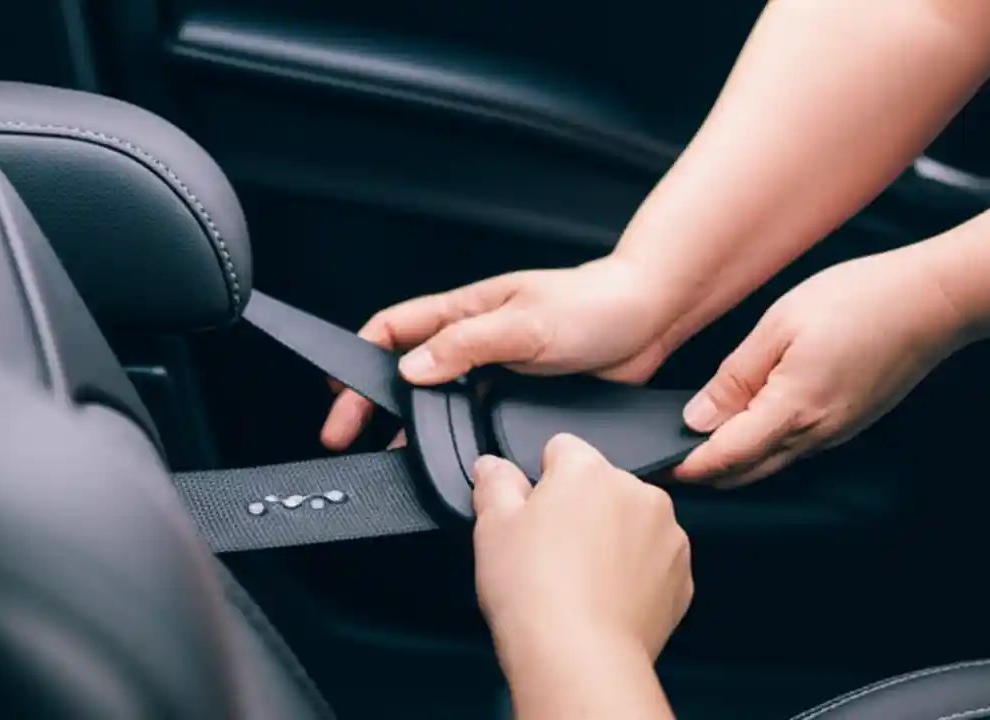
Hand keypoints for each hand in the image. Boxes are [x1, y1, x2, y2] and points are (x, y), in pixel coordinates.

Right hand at [321, 256, 678, 450]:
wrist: (651, 319)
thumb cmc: (594, 304)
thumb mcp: (525, 322)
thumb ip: (467, 344)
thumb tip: (413, 369)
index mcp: (465, 311)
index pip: (393, 329)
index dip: (360, 356)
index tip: (338, 391)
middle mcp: (475, 343)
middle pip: (407, 374)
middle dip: (374, 404)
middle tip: (349, 438)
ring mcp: (496, 372)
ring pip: (440, 404)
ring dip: (415, 429)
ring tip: (393, 462)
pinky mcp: (521, 399)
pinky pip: (477, 422)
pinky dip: (459, 442)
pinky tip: (454, 464)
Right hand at [472, 434, 693, 665]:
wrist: (580, 657)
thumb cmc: (534, 593)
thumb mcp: (492, 527)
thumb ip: (494, 484)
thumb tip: (492, 465)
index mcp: (588, 470)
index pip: (563, 448)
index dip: (542, 479)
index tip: (532, 513)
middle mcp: (636, 492)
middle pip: (602, 485)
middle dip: (580, 509)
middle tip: (551, 553)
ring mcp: (667, 534)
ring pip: (632, 521)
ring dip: (611, 538)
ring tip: (579, 581)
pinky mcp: (682, 575)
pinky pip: (654, 560)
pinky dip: (634, 572)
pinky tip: (605, 598)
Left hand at [675, 248, 966, 486]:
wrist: (934, 301)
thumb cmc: (860, 300)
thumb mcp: (779, 326)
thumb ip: (735, 377)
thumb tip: (698, 417)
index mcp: (792, 409)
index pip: (726, 457)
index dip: (689, 466)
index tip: (658, 465)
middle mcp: (816, 433)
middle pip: (746, 471)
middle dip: (705, 473)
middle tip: (667, 462)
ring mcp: (835, 432)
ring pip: (771, 462)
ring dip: (733, 462)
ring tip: (697, 445)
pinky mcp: (848, 423)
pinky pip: (794, 447)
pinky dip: (762, 447)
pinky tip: (746, 426)